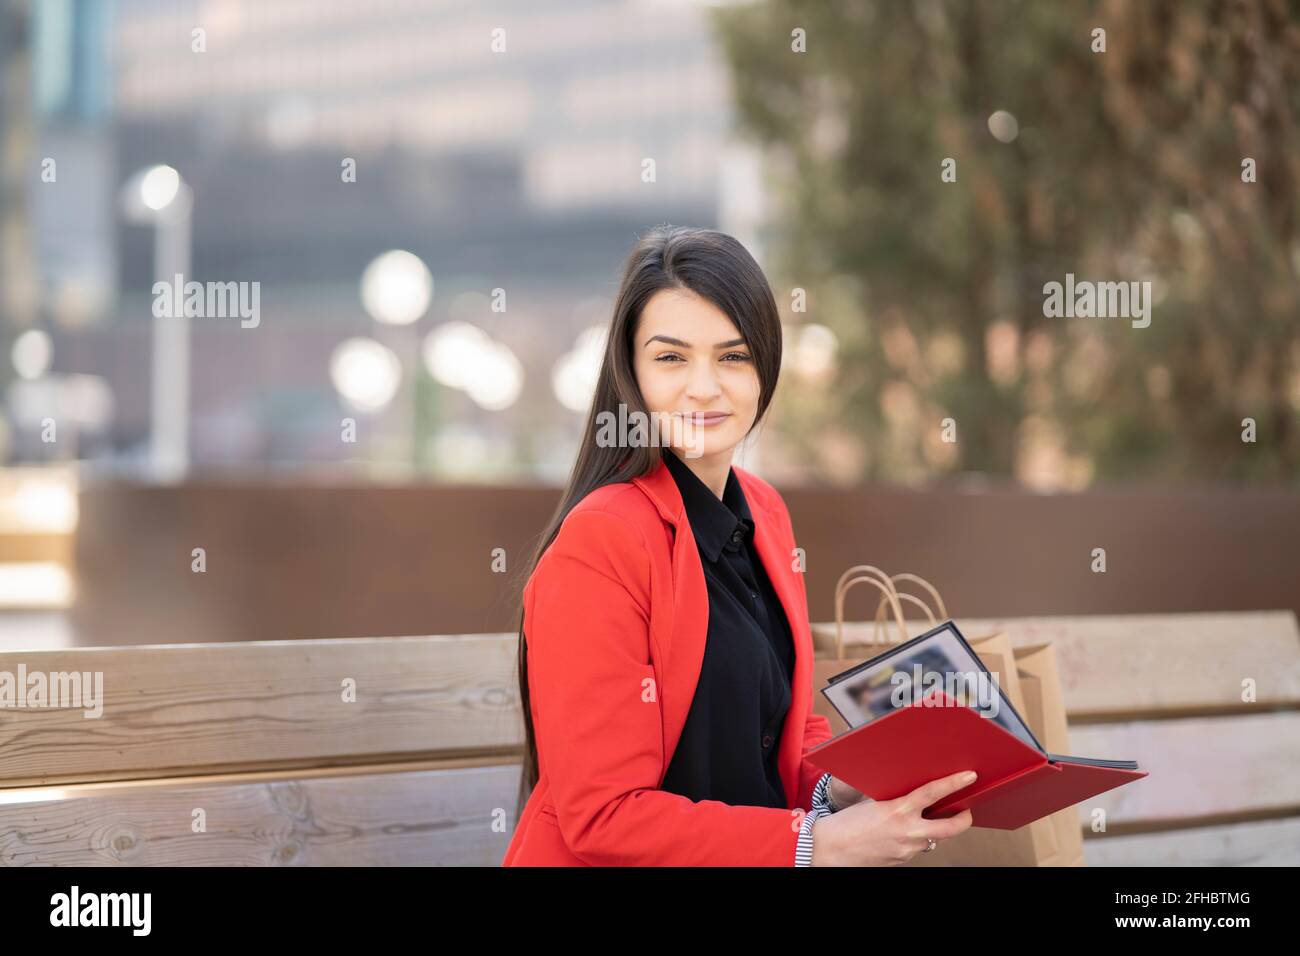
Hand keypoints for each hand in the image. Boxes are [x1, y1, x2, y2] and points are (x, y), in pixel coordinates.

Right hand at [810, 769, 976, 865]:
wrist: (829, 850)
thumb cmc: (845, 824)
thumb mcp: (871, 803)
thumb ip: (894, 799)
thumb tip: (910, 793)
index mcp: (898, 810)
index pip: (934, 793)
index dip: (954, 783)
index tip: (970, 777)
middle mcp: (907, 832)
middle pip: (950, 827)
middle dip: (963, 819)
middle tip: (967, 811)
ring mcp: (907, 850)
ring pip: (933, 839)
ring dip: (935, 829)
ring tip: (931, 819)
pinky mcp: (902, 861)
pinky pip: (917, 848)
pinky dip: (917, 839)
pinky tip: (906, 832)